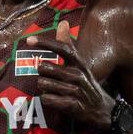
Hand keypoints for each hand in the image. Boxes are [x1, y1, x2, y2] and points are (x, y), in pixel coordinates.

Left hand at [28, 19, 113, 133]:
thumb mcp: (80, 65)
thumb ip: (69, 45)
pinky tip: (54, 100)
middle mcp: (77, 74)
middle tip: (50, 80)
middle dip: (42, 75)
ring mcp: (75, 90)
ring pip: (43, 84)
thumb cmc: (87, 85)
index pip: (61, 48)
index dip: (45, 43)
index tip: (29, 40)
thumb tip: (63, 22)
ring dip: (44, 89)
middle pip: (45, 68)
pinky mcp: (72, 105)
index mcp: (79, 63)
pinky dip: (46, 100)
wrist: (103, 111)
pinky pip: (47, 98)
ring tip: (54, 92)